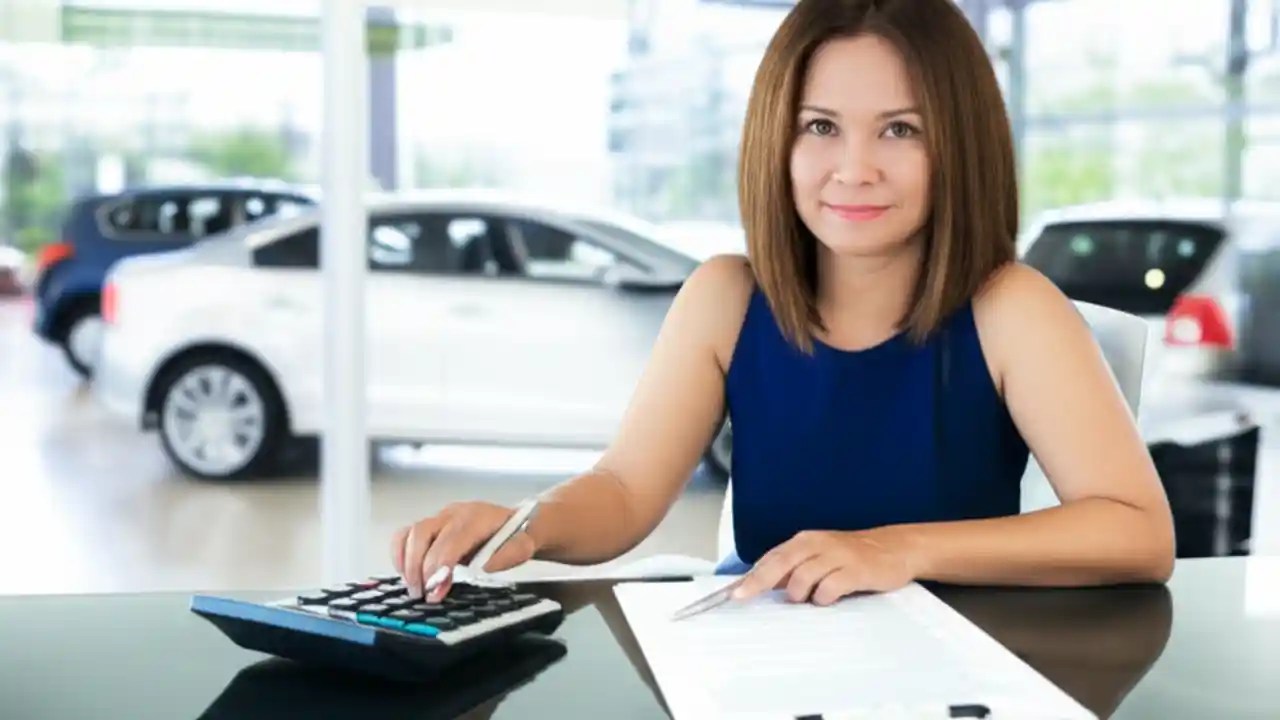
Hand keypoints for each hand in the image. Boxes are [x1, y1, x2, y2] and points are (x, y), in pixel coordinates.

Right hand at [390, 501, 537, 600]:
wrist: (518, 522)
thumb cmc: (517, 536)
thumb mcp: (524, 545)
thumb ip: (509, 554)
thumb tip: (484, 567)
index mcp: (476, 517)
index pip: (449, 540)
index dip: (438, 566)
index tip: (435, 590)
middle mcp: (453, 514)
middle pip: (422, 534)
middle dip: (417, 567)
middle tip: (422, 594)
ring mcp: (439, 519)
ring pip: (409, 533)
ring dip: (405, 563)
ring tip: (414, 588)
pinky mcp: (430, 527)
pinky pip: (404, 536)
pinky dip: (399, 556)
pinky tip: (408, 575)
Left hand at [731, 528, 920, 605]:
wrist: (894, 548)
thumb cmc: (850, 556)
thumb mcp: (819, 556)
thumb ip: (793, 569)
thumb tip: (761, 587)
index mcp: (805, 541)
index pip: (771, 558)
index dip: (750, 577)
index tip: (731, 594)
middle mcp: (817, 544)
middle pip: (780, 563)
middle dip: (758, 582)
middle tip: (743, 598)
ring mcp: (837, 556)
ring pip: (802, 576)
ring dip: (799, 594)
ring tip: (810, 598)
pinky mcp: (856, 570)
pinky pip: (830, 587)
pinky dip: (824, 597)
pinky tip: (829, 598)